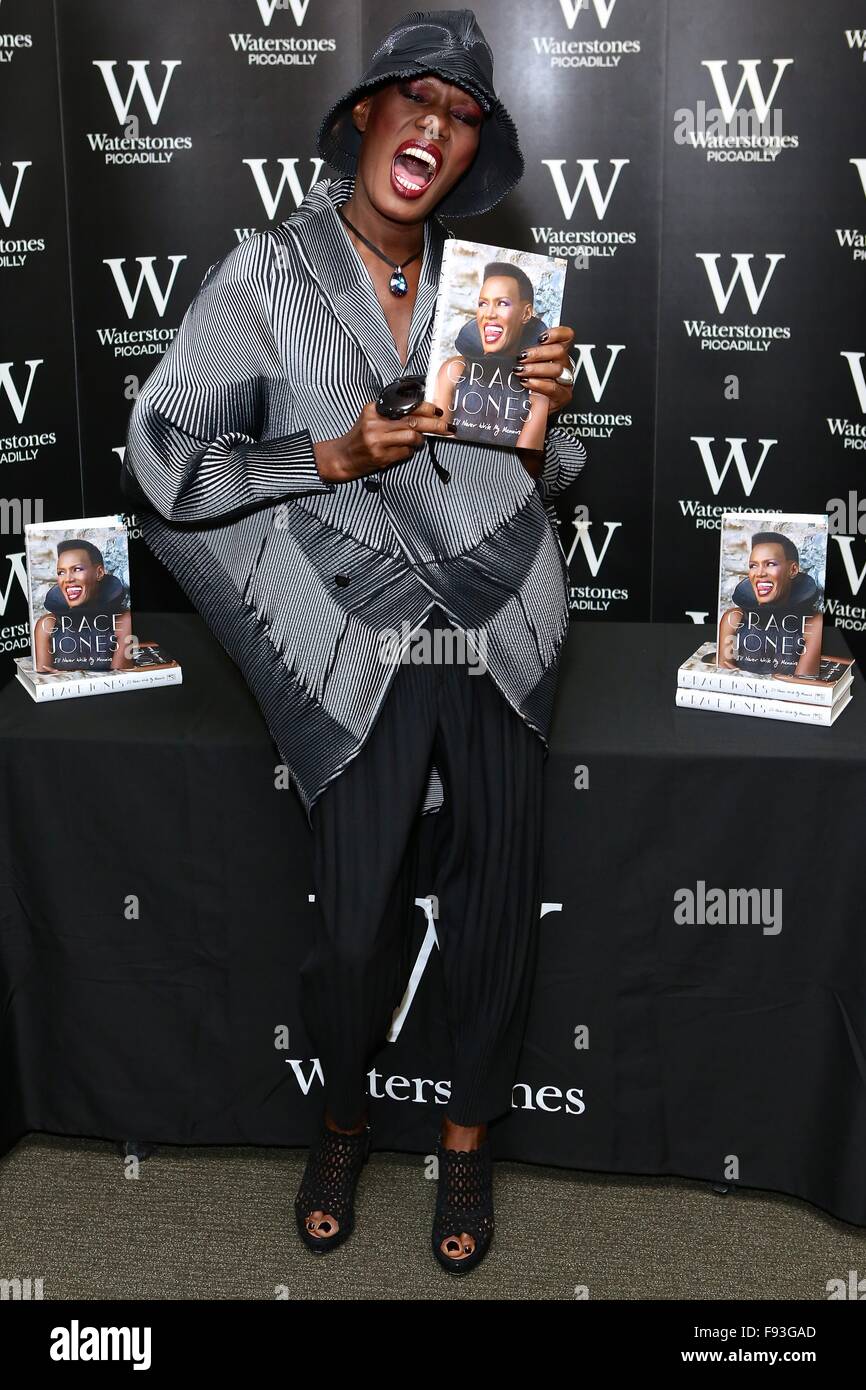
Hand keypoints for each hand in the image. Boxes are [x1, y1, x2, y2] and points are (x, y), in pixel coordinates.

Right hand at [314, 400, 454, 482]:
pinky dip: (409, 452)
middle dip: (434, 425)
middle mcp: (375, 423)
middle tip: (447, 427)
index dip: (426, 408)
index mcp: (374, 410)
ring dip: (420, 440)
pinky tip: (404, 451)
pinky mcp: (380, 457)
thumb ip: (392, 414)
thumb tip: (423, 413)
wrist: (343, 457)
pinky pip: (405, 452)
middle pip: (413, 421)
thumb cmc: (361, 437)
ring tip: (418, 441)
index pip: (406, 406)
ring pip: (412, 437)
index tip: (438, 411)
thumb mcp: (372, 419)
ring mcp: (377, 440)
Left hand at [512, 325, 575, 416]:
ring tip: (520, 371)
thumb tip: (499, 335)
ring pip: (556, 369)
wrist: (525, 409)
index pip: (566, 336)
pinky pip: (553, 388)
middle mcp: (564, 364)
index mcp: (556, 352)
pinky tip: (526, 382)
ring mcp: (565, 380)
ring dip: (535, 368)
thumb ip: (519, 348)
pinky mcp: (563, 396)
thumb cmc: (522, 382)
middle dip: (538, 353)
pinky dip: (538, 384)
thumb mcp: (521, 362)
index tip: (540, 337)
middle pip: (559, 351)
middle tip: (521, 357)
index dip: (556, 333)